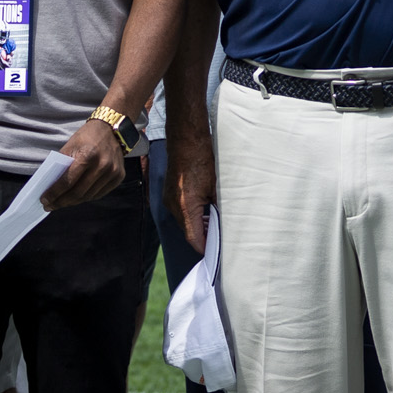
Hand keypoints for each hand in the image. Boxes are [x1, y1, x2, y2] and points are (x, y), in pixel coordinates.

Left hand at [43, 117, 125, 211]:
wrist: (111, 129)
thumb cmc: (87, 137)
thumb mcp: (71, 146)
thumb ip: (62, 165)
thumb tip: (50, 186)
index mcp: (88, 155)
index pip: (68, 181)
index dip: (54, 193)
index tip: (44, 201)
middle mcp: (102, 165)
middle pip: (78, 192)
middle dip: (61, 202)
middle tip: (50, 206)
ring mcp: (113, 172)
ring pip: (88, 196)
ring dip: (73, 202)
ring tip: (62, 203)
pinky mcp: (119, 176)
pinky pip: (99, 194)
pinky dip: (86, 197)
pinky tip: (77, 198)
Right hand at [165, 131, 216, 253]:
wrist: (186, 139)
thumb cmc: (202, 159)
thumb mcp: (216, 186)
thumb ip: (218, 206)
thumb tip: (223, 221)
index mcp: (186, 206)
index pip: (194, 238)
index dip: (205, 248)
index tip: (215, 253)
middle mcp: (173, 205)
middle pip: (188, 231)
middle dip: (203, 236)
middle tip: (219, 239)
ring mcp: (169, 199)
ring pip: (184, 220)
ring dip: (197, 224)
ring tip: (214, 223)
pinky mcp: (169, 192)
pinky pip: (180, 210)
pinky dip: (191, 213)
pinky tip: (204, 209)